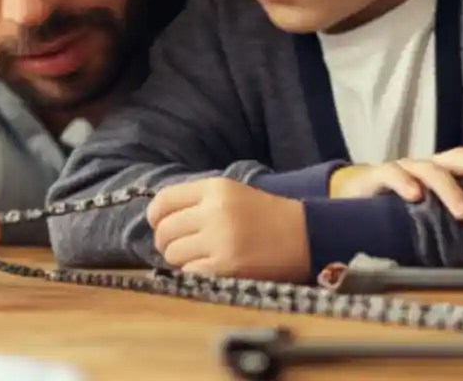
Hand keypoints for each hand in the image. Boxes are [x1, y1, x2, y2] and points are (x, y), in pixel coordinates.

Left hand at [146, 178, 308, 280]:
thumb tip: (158, 217)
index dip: (155, 216)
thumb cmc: (266, 216)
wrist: (307, 237)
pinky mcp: (227, 267)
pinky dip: (194, 274)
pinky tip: (210, 269)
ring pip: (173, 254)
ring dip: (180, 259)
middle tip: (181, 246)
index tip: (159, 225)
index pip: (163, 200)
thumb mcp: (232, 193)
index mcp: (216, 188)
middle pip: (164, 230)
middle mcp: (215, 212)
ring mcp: (220, 241)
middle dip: (167, 241)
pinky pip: (189, 273)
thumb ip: (197, 200)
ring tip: (200, 257)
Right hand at [329, 143, 462, 220]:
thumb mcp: (443, 207)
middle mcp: (433, 163)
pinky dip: (403, 182)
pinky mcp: (378, 176)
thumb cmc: (409, 207)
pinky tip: (415, 197)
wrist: (357, 197)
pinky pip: (392, 173)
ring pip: (432, 169)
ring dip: (451, 189)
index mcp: (452, 167)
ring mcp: (406, 168)